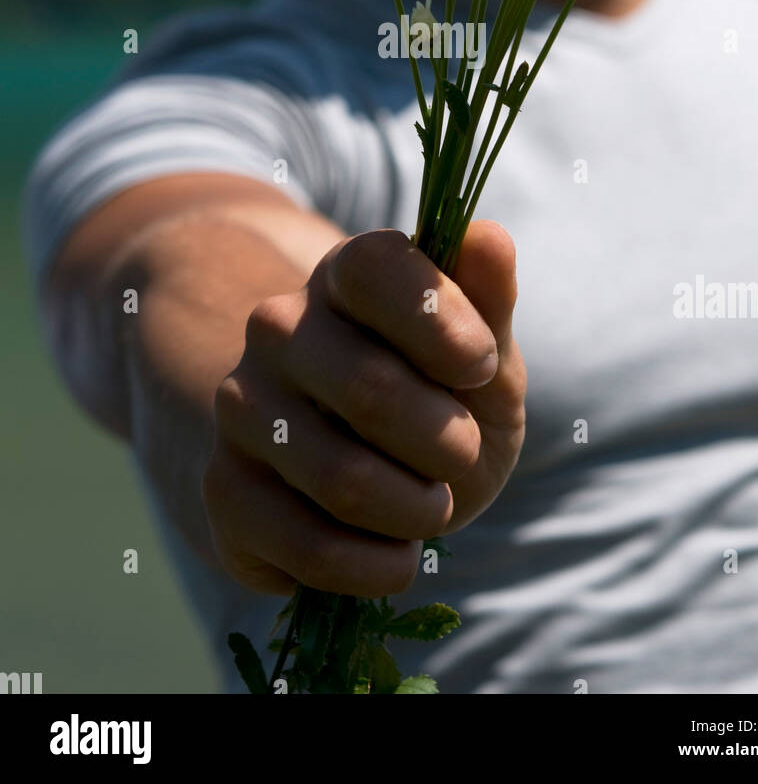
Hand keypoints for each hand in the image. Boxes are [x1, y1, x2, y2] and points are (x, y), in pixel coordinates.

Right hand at [202, 220, 524, 598]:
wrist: (361, 471)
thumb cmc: (435, 397)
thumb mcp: (479, 353)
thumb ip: (488, 301)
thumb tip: (488, 236)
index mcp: (346, 275)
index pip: (377, 268)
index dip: (444, 322)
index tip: (482, 365)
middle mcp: (279, 328)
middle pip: (370, 390)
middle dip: (447, 442)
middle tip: (461, 452)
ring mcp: (242, 408)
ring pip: (341, 479)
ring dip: (417, 509)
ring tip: (431, 505)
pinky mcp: (224, 489)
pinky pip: (307, 546)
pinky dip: (375, 566)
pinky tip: (396, 554)